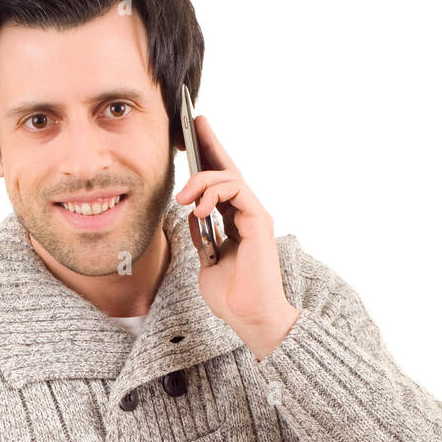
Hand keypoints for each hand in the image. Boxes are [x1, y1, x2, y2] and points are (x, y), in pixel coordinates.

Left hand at [176, 114, 301, 358]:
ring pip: (229, 177)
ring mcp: (254, 215)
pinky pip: (237, 189)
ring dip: (202, 180)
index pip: (220, 184)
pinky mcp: (259, 219)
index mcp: (234, 222)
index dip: (207, 159)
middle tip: (194, 124)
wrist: (249, 317)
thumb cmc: (231, 296)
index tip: (189, 139)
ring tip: (183, 198)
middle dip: (210, 143)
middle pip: (228, 169)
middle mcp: (247, 214)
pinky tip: (199, 208)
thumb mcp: (206, 261)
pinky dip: (214, 192)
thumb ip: (201, 236)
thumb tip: (191, 214)